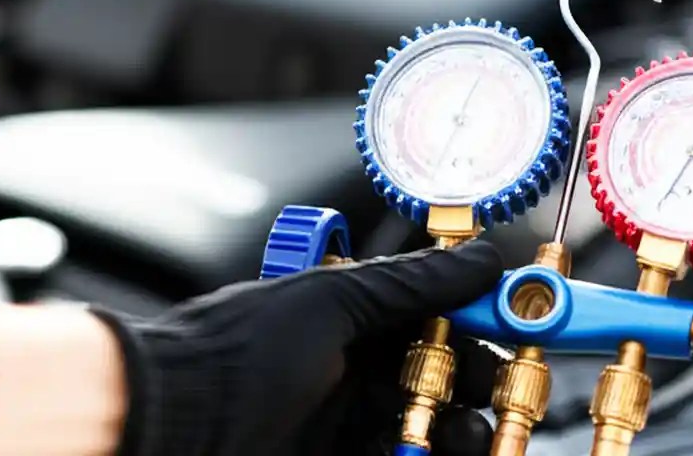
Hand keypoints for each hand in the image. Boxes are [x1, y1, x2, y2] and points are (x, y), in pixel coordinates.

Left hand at [92, 240, 504, 455]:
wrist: (164, 422)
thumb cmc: (232, 354)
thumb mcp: (328, 303)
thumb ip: (406, 283)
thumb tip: (480, 255)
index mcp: (346, 314)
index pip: (433, 315)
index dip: (482, 322)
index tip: (528, 330)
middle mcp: (347, 365)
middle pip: (437, 378)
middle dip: (477, 388)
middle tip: (504, 401)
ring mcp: (339, 422)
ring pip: (424, 428)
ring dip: (459, 433)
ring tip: (470, 439)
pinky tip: (449, 454)